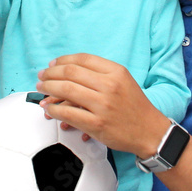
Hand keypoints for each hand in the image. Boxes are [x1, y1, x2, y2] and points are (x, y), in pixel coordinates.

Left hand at [36, 54, 168, 157]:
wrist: (150, 131)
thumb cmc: (134, 105)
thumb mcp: (123, 81)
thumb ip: (100, 74)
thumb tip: (67, 70)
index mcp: (116, 72)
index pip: (82, 59)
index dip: (63, 60)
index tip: (52, 64)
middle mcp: (109, 85)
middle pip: (71, 72)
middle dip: (51, 73)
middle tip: (42, 76)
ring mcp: (103, 105)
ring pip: (67, 90)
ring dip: (49, 89)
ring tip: (41, 90)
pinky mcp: (97, 125)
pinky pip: (68, 114)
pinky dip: (54, 110)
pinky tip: (49, 109)